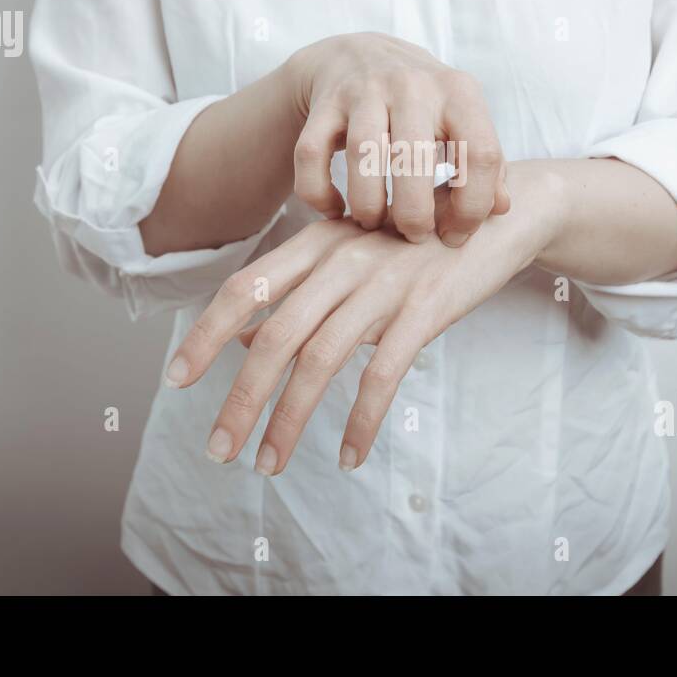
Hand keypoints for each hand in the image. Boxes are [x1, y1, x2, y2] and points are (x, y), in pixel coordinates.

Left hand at [164, 162, 567, 474]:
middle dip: (239, 401)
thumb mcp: (350, 255)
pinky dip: (360, 421)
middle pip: (273, 337)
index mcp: (317, 242)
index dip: (205, 334)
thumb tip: (239, 342)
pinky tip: (350, 456)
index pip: (244, 288)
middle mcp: (342, 259)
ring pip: (319, 362)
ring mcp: (384, 283)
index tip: (177, 379)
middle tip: (218, 450)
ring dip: (288, 422)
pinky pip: (382, 376)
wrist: (500, 212)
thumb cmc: (416, 240)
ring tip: (269, 464)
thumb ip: (298, 293)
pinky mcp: (425, 309)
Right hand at [285, 32, 509, 246]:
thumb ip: (487, 164)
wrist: (357, 54)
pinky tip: (335, 210)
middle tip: (412, 235)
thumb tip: (502, 209)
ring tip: (374, 224)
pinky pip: (311, 155)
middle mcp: (412, 85)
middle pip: (415, 158)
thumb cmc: (424, 103)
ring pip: (361, 155)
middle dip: (414, 213)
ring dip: (367, 204)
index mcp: (458, 91)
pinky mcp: (324, 104)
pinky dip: (319, 192)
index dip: (473, 206)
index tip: (454, 235)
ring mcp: (363, 91)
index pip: (481, 153)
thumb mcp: (462, 120)